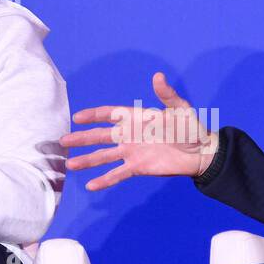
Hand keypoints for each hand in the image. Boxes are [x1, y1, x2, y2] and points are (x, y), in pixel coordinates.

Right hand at [59, 72, 218, 189]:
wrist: (200, 153)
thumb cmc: (190, 127)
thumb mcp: (180, 109)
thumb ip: (167, 95)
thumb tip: (158, 77)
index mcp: (136, 118)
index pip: (110, 114)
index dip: (94, 115)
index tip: (77, 118)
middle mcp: (130, 135)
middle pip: (100, 136)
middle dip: (82, 138)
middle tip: (62, 140)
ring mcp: (132, 152)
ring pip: (104, 156)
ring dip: (87, 160)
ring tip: (69, 165)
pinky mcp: (138, 168)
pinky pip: (117, 174)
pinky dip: (104, 180)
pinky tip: (91, 186)